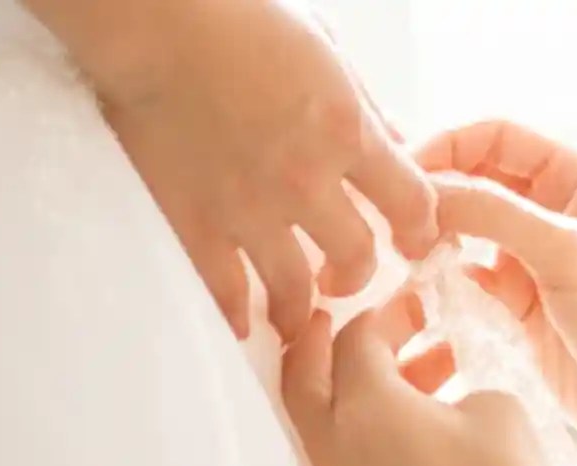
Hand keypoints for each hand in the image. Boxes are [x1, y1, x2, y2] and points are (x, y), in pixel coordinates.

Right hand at [30, 0, 437, 339]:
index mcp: (345, 132)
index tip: (414, 243)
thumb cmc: (237, 19)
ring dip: (303, 309)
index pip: (412, 204)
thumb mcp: (324, 50)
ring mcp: (249, 211)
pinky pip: (225, 293)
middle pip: (358, 257)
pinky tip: (243, 323)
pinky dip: (238, 315)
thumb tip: (395, 143)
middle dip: (358, 275)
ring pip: (295, 290)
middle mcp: (305, 181)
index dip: (421, 231)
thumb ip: (362, 106)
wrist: (155, 25)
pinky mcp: (196, 225)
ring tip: (297, 316)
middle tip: (345, 279)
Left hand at [281, 304, 576, 465]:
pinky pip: (339, 448)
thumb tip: (447, 394)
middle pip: (304, 372)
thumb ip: (460, 380)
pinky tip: (424, 413)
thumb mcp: (497, 411)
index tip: (415, 300)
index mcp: (363, 406)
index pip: (353, 338)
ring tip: (426, 363)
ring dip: (354, 379)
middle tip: (370, 317)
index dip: (387, 311)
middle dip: (331, 337)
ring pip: (319, 413)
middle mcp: (333, 443)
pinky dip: (362, 419)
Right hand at [414, 121, 576, 451]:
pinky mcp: (521, 309)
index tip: (407, 173)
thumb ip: (496, 214)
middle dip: (438, 194)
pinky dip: (446, 284)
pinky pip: (470, 283)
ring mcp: (537, 263)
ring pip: (469, 234)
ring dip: (438, 240)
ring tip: (407, 256)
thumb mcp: (568, 250)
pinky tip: (427, 293)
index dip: (451, 147)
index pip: (500, 138)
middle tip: (397, 219)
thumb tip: (427, 191)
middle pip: (479, 183)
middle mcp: (556, 214)